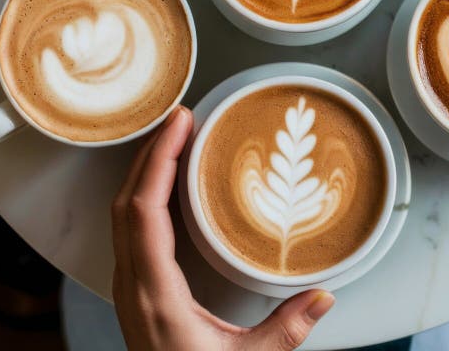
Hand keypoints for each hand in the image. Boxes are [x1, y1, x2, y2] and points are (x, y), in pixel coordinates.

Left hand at [112, 106, 335, 350]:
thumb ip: (285, 332)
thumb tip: (325, 296)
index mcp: (156, 296)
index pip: (144, 213)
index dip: (157, 162)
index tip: (180, 125)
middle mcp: (133, 286)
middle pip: (126, 202)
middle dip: (151, 153)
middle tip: (181, 118)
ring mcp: (128, 287)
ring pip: (123, 213)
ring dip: (145, 170)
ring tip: (174, 139)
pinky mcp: (135, 288)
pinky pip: (130, 227)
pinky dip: (145, 192)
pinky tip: (167, 183)